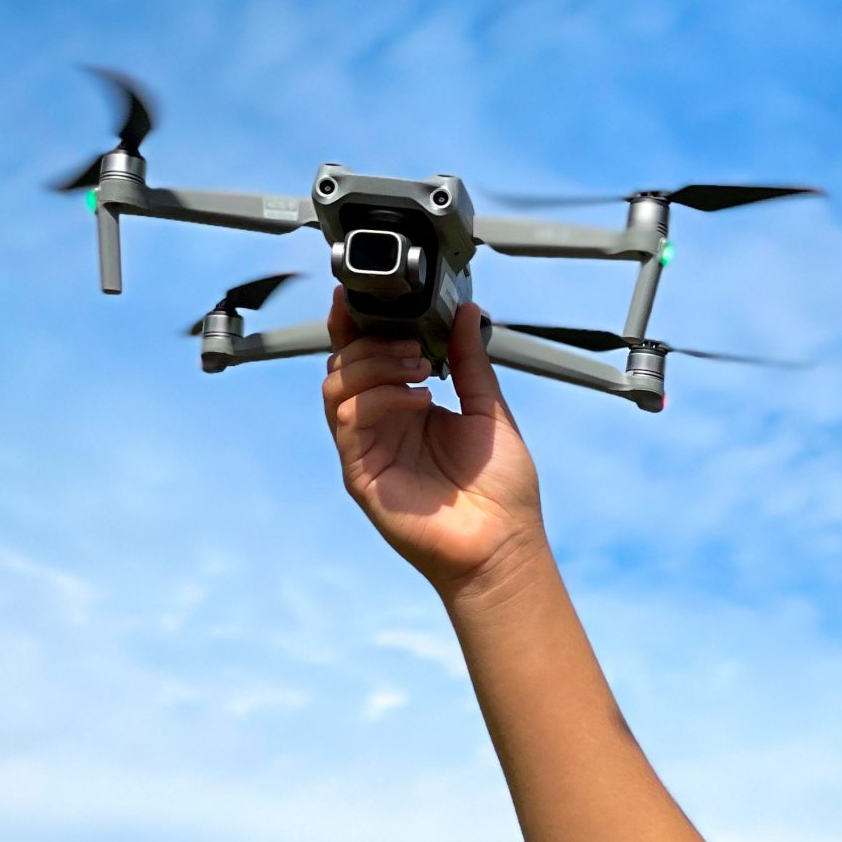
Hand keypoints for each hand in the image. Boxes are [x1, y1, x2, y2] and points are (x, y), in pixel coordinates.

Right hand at [322, 286, 545, 596]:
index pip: (366, 355)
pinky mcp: (361, 473)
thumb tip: (467, 312)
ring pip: (338, 386)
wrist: (503, 543)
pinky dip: (377, 398)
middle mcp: (383, 425)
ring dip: (376, 365)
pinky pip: (348, 420)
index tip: (357, 298)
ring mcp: (368, 449)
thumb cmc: (502, 489)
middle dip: (373, 341)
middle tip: (415, 345)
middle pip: (344, 364)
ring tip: (420, 370)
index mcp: (408, 407)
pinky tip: (415, 401)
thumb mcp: (489, 410)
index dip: (355, 324)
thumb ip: (471, 361)